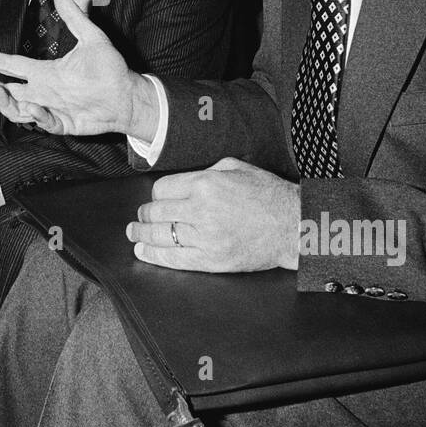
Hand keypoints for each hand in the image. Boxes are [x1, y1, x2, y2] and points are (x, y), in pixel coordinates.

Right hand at [0, 0, 158, 139]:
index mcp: (45, 72)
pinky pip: (44, 122)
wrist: (128, 96)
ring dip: (5, 102)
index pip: (11, 65)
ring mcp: (51, 109)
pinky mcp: (63, 124)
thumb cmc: (110, 70)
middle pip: (7, 90)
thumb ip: (75, 17)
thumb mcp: (92, 39)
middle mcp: (43, 91)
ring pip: (18, 110)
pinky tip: (35, 107)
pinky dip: (37, 116)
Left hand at [125, 158, 300, 271]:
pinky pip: (174, 258)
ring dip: (141, 235)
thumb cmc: (267, 193)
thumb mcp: (235, 167)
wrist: (292, 225)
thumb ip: (204, 171)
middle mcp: (201, 209)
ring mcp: (205, 237)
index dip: (156, 195)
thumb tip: (182, 180)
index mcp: (205, 183)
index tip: (156, 199)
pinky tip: (143, 251)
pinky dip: (154, 255)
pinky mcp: (211, 259)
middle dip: (144, 215)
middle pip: (157, 212)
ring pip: (161, 236)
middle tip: (139, 218)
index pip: (162, 189)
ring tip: (133, 234)